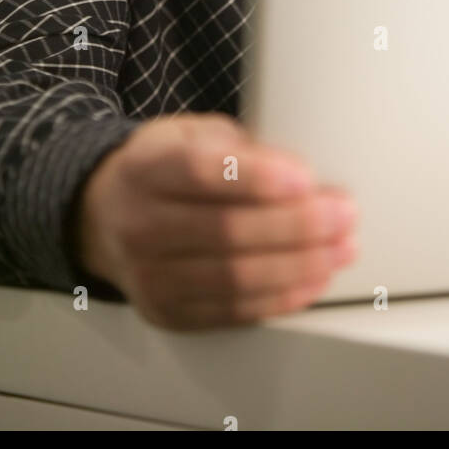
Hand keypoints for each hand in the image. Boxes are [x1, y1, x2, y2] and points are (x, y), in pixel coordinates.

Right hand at [71, 113, 356, 329]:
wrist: (105, 215)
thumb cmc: (165, 168)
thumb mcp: (193, 135)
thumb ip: (240, 150)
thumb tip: (301, 176)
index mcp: (147, 168)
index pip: (202, 172)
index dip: (257, 178)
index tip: (304, 178)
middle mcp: (140, 224)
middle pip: (226, 231)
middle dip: (296, 225)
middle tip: (343, 213)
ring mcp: (149, 276)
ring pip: (234, 278)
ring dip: (299, 265)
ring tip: (341, 248)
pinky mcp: (167, 313)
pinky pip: (232, 311)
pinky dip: (280, 298)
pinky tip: (313, 279)